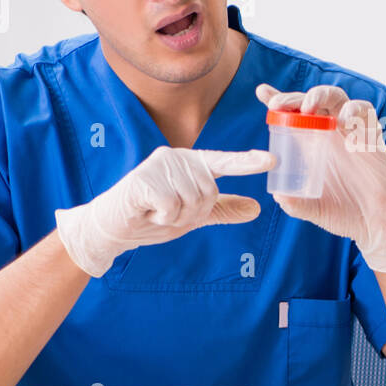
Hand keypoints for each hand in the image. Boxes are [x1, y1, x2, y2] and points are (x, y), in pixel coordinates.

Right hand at [55, 145, 274, 276]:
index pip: (224, 162)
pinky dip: (162, 217)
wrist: (113, 229)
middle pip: (209, 193)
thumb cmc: (152, 217)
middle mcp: (177, 157)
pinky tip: (146, 212)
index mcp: (191, 163)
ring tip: (155, 211)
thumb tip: (257, 208)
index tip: (272, 161)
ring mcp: (159, 165)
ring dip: (175, 218)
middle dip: (192, 214)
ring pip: (192, 202)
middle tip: (167, 213)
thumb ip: (222, 209)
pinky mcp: (143, 179)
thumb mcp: (193, 216)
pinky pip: (172, 206)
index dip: (247, 162)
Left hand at [255, 82, 385, 274]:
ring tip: (308, 108)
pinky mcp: (372, 136)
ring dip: (320, 96)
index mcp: (312, 144)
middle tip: (277, 106)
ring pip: (337, 98)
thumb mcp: (313, 209)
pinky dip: (353, 110)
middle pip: (312, 101)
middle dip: (294, 98)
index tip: (262, 92)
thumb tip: (278, 195)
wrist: (376, 225)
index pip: (293, 115)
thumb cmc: (345, 214)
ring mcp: (351, 132)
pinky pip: (365, 111)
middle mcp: (330, 134)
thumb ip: (295, 203)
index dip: (280, 99)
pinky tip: (342, 121)